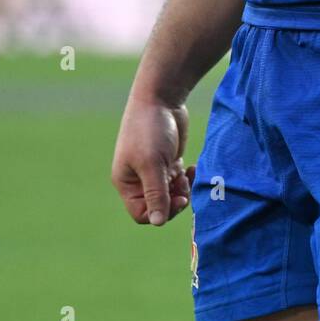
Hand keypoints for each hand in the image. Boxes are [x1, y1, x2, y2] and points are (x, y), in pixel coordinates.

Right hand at [111, 95, 195, 225]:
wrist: (161, 97)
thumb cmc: (150, 130)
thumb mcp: (152, 164)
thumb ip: (155, 194)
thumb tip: (158, 223)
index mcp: (127, 182)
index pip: (142, 213)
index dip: (161, 212)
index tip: (178, 199)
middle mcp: (139, 179)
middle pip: (158, 205)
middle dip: (174, 199)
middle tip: (185, 189)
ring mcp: (154, 169)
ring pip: (171, 194)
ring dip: (183, 189)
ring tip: (187, 175)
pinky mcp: (168, 160)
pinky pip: (179, 180)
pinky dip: (187, 178)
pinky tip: (192, 168)